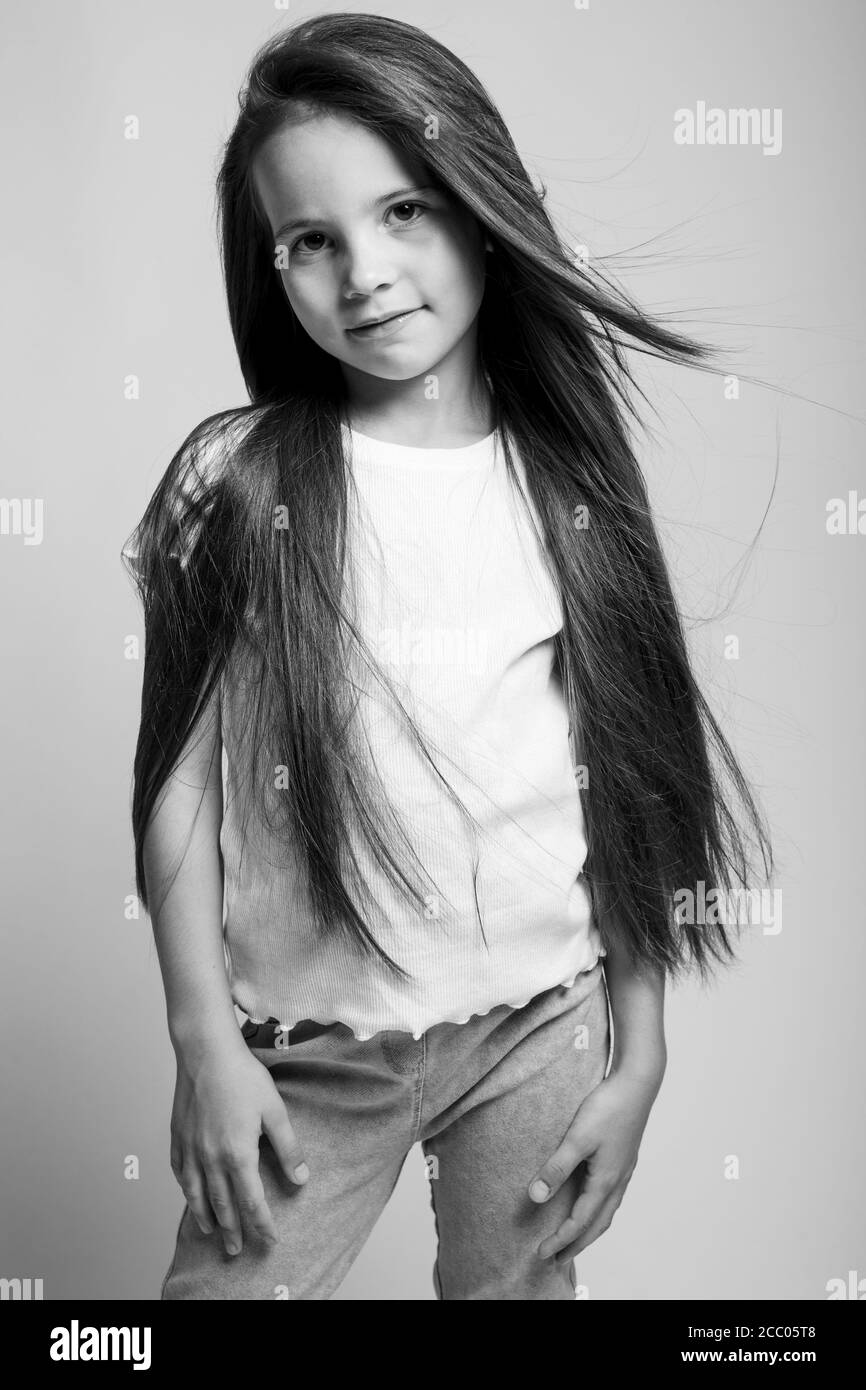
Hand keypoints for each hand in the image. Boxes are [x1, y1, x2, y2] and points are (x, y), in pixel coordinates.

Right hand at [169, 1033, 308, 1255]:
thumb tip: (300, 1178)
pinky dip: (186, 1190)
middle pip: (222, 1205)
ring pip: (197, 1194)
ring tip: (212, 1232)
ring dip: (205, 1217)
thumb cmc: (242, 1077)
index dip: (261, 1224)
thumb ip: (287, 1147)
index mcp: (237, 1154)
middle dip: (232, 1230)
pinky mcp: (178, 1137)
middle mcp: (210, 1158)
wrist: (206, 1052)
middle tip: (236, 1250)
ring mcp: (191, 1149)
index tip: (270, 1240)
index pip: (251, 1202)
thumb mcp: (275, 1111)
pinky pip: (180, 1173)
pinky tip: (190, 1195)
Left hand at [528, 1065, 663, 1262]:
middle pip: (596, 1225)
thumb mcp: (577, 1139)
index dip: (560, 1240)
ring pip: (606, 1213)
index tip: (541, 1254)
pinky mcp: (623, 1160)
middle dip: (576, 1244)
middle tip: (556, 1259)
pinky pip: (610, 1198)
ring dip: (588, 1230)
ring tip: (572, 1238)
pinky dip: (597, 1211)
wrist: (637, 1084)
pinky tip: (590, 1202)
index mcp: (606, 1181)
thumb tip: (536, 1197)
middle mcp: (617, 1182)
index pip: (579, 1222)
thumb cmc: (609, 1107)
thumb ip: (556, 1168)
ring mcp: (623, 1171)